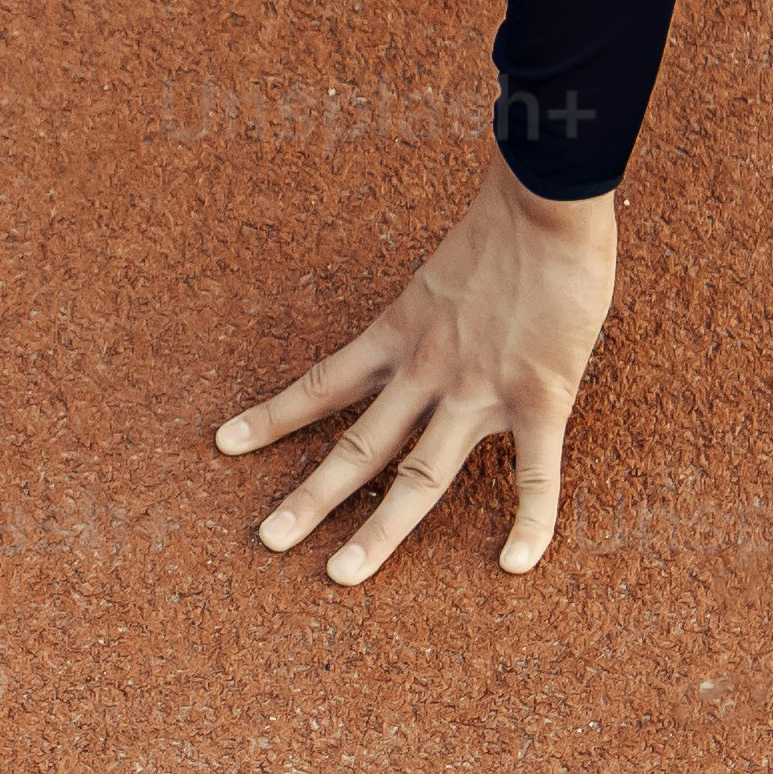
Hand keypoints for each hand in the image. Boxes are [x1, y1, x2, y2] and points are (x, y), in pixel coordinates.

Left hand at [220, 164, 616, 581]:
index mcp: (399, 334)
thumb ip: (434, 315)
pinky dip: (530, 523)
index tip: (224, 444)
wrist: (548, 198)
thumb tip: (439, 330)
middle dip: (310, 497)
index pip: (322, 384)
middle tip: (267, 540)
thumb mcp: (441, 273)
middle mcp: (428, 371)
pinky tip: (515, 564)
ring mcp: (482, 390)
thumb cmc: (504, 224)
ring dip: (379, 530)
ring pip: (420, 477)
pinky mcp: (540, 398)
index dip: (273, 418)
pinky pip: (536, 474)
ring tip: (341, 575)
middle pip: (357, 447)